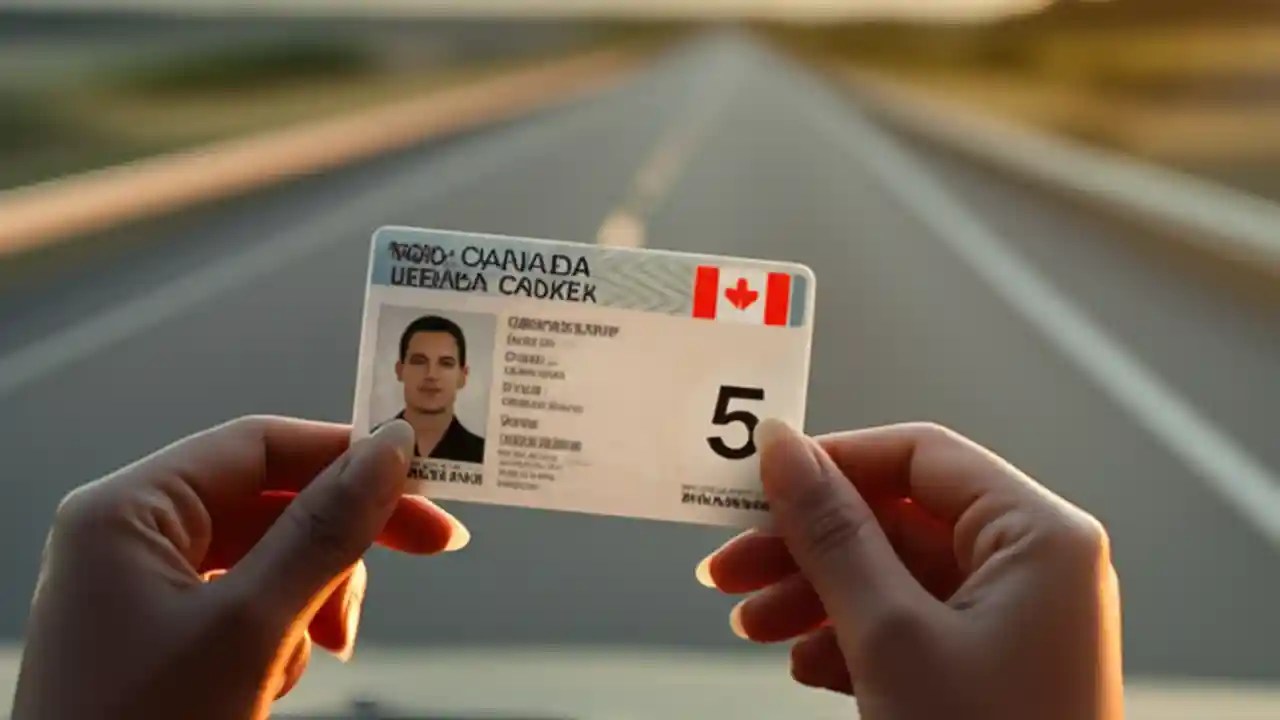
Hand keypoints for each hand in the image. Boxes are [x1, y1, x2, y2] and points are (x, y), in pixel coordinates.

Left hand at [13, 416, 468, 719]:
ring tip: (324, 646)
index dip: (346, 454)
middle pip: (268, 501)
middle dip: (341, 537)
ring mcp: (141, 591)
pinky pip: (246, 604)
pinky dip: (282, 632)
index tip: (421, 476)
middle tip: (431, 544)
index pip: (258, 445)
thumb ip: (325, 531)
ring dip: (312, 596)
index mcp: (126, 512)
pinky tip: (279, 675)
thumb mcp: (253, 626)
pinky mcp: (160, 638)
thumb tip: (389, 453)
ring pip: (267, 556)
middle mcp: (128, 539)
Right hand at [697, 421, 1122, 719]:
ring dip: (814, 595)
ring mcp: (1014, 621)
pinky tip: (802, 664)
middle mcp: (1035, 567)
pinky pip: (909, 625)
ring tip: (749, 625)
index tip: (757, 484)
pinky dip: (849, 638)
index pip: (921, 454)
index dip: (833, 462)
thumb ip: (832, 533)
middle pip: (898, 518)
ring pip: (894, 576)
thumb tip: (782, 448)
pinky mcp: (990, 667)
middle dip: (807, 545)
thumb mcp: (890, 636)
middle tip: (728, 566)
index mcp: (1039, 536)